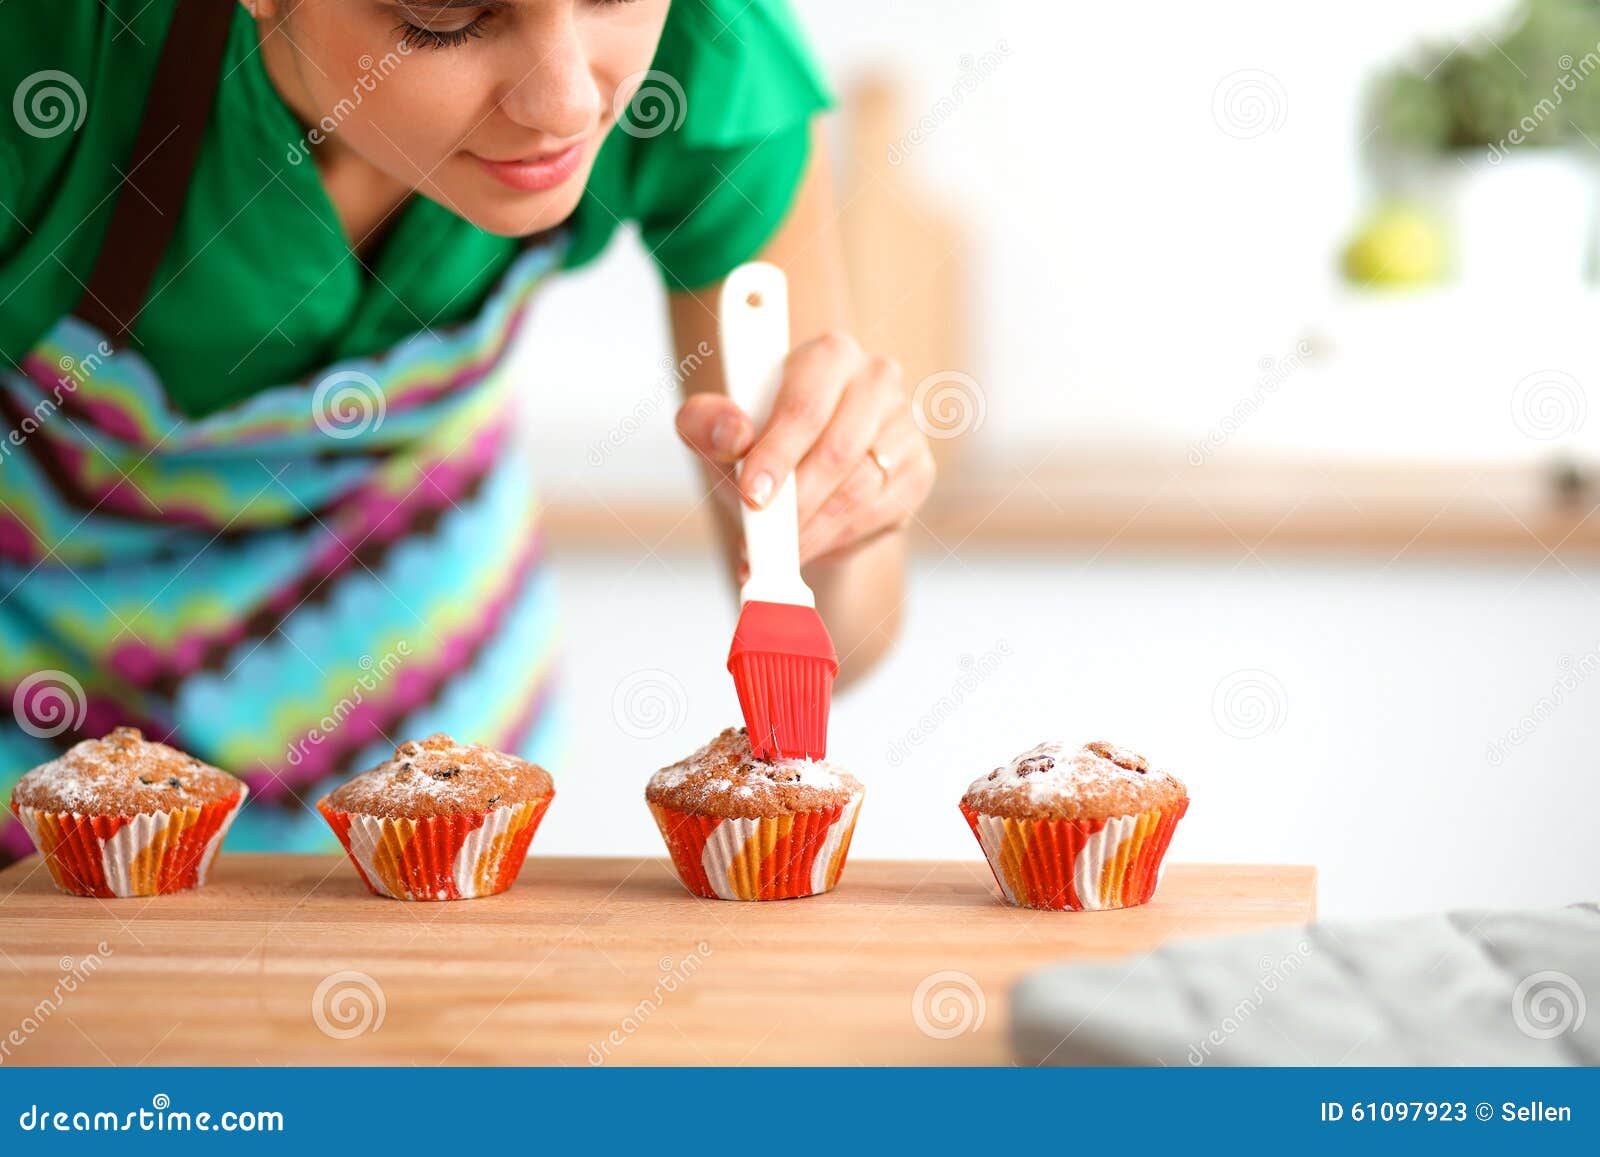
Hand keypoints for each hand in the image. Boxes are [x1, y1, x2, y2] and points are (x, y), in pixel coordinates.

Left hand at [676, 331, 934, 567]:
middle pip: (838, 451)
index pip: (806, 405)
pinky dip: (835, 538)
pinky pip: (878, 513)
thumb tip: (731, 435)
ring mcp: (905, 425)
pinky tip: (806, 549)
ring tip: (772, 554)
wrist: (803, 488)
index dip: (777, 454)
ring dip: (810, 529)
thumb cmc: (760, 448)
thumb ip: (708, 425)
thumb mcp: (719, 435)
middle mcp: (877, 379)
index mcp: (829, 354)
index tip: (751, 496)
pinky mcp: (919, 469)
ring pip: (858, 489)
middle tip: (759, 540)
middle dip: (793, 504)